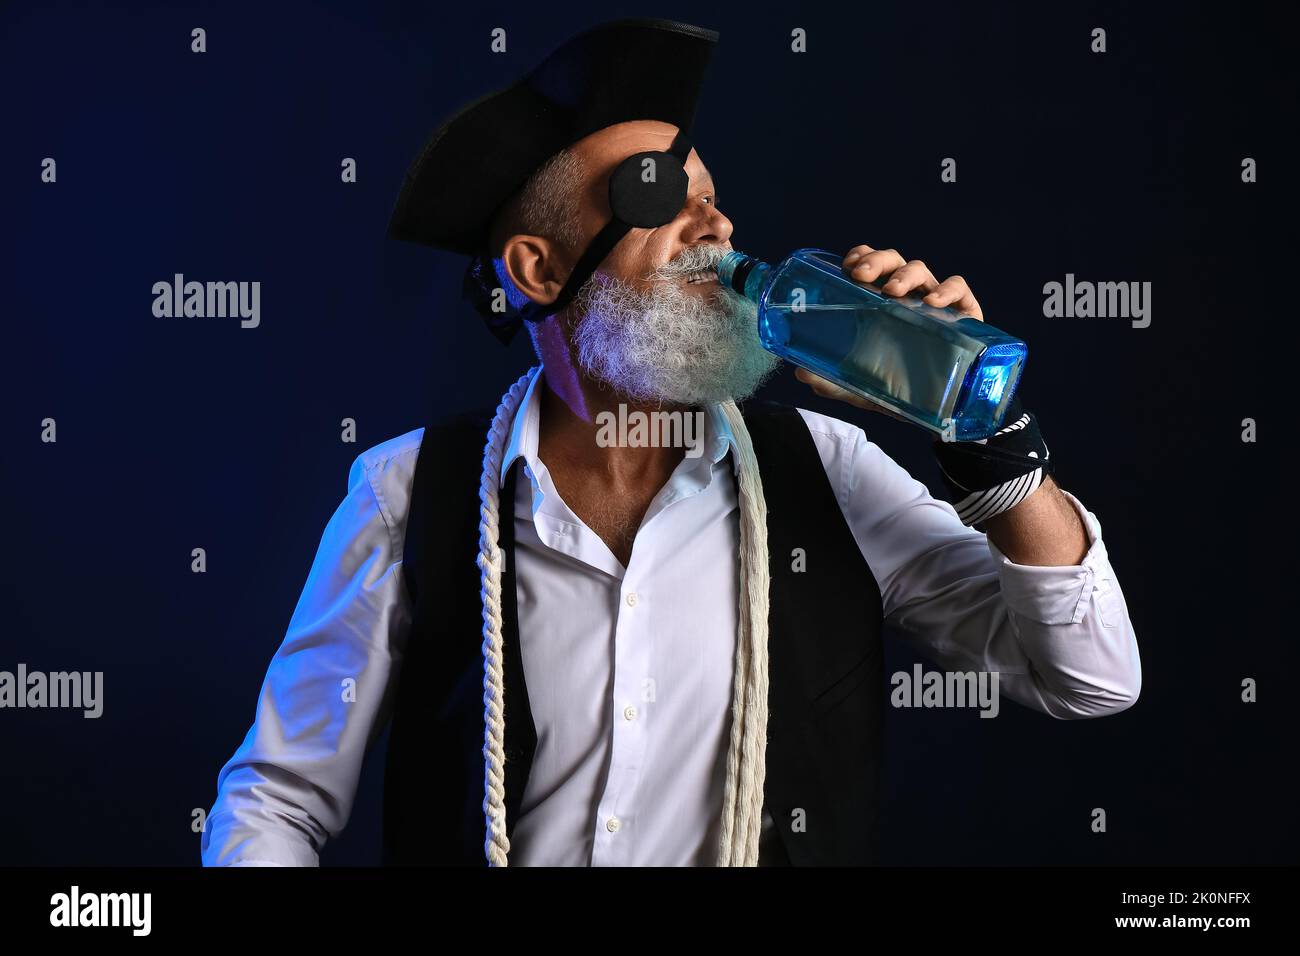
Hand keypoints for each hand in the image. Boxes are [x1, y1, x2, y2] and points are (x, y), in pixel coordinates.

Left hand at [794, 244, 984, 418]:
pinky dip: (948, 290)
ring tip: (893, 291)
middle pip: (894, 262)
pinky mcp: (965, 316)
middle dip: (877, 262)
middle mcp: (908, 296)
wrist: (939, 412)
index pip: (871, 265)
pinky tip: (932, 302)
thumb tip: (801, 374)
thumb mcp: (860, 387)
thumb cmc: (898, 388)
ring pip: (921, 270)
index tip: (848, 264)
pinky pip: (960, 290)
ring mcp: (936, 303)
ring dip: (905, 275)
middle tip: (861, 275)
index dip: (861, 256)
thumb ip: (832, 382)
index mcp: (882, 302)